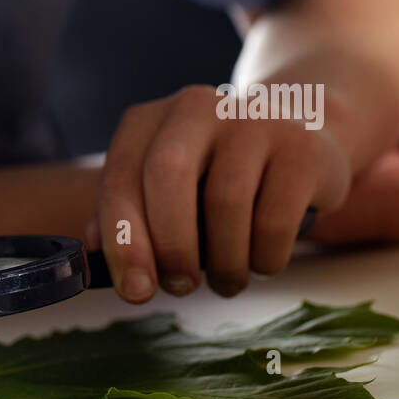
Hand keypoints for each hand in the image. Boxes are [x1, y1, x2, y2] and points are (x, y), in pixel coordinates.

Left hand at [85, 84, 352, 300]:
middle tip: (180, 286)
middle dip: (170, 245)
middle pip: (168, 176)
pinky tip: (262, 259)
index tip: (135, 290)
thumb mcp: (166, 188)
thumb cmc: (217, 177)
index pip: (121, 175)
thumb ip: (127, 217)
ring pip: (226, 204)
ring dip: (224, 263)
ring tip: (226, 279)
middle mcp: (197, 107)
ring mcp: (253, 120)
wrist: (299, 140)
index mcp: (150, 119)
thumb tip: (98, 262)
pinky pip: (275, 220)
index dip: (123, 237)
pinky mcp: (301, 148)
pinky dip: (265, 257)